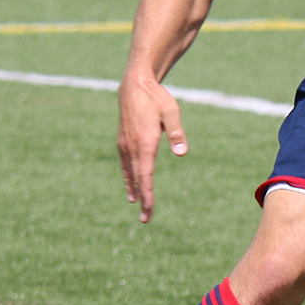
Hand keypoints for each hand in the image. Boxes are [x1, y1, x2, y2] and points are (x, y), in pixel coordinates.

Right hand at [118, 75, 186, 222]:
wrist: (134, 85)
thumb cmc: (156, 98)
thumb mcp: (171, 111)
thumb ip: (176, 132)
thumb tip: (182, 153)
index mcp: (145, 143)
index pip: (145, 174)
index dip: (147, 193)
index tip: (148, 208)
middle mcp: (132, 147)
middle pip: (137, 179)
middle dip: (143, 199)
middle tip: (146, 219)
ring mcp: (125, 145)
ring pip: (130, 174)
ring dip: (135, 191)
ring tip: (139, 208)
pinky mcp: (123, 142)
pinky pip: (125, 165)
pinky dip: (128, 179)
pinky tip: (131, 189)